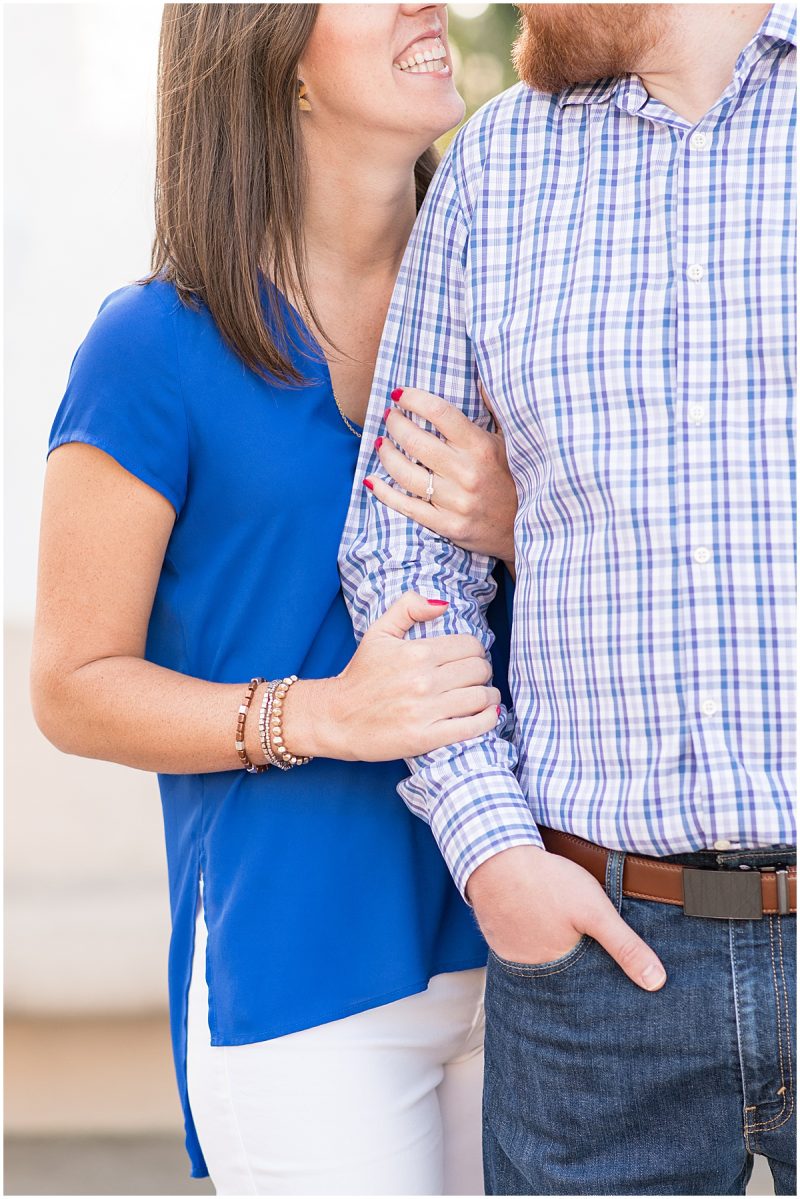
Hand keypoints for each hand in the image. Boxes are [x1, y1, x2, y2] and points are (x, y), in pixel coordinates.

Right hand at [292, 592, 500, 761]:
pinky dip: (487, 719)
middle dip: (482, 672)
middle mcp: (423, 680)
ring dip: (487, 696)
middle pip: (480, 670)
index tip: (467, 659)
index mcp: (416, 652)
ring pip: (481, 697)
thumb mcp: (378, 633)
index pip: (471, 645)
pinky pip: (473, 726)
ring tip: (481, 697)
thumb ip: (408, 608)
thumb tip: (443, 605)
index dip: (475, 651)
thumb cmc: (360, 675)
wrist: (335, 717)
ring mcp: (425, 710)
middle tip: (474, 679)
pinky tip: (486, 715)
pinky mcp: (425, 737)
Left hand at [363, 386, 516, 561]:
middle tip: (389, 417)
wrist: (524, 529)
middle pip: (416, 442)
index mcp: (481, 447)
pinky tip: (371, 480)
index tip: (399, 394)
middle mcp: (467, 473)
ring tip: (381, 443)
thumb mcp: (509, 442)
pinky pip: (407, 506)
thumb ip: (494, 411)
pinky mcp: (447, 525)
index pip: (440, 413)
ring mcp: (456, 501)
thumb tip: (482, 378)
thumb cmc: (513, 478)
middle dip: (395, 424)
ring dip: (386, 455)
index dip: (414, 399)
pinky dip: (384, 493)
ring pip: (406, 474)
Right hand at [467, 845, 667, 991]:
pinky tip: (534, 916)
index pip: (583, 987)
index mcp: (558, 969)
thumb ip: (625, 947)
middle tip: (576, 938)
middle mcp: (530, 970)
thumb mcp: (595, 911)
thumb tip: (656, 982)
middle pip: (560, 973)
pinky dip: (526, 934)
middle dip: (571, 963)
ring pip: (537, 958)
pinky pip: (516, 944)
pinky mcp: (494, 936)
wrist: (495, 857)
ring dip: (547, 948)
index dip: (595, 978)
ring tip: (555, 926)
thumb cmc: (547, 882)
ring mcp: (508, 954)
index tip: (602, 969)